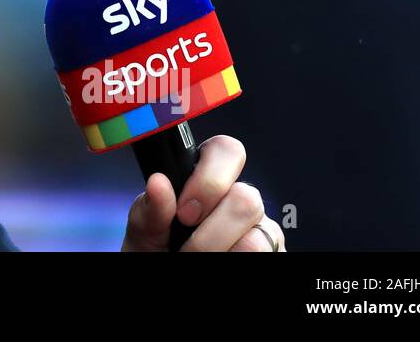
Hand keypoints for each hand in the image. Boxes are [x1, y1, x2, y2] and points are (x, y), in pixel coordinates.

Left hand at [120, 135, 285, 251]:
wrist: (162, 269)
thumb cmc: (156, 247)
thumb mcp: (146, 229)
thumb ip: (151, 208)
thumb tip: (158, 182)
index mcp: (207, 178)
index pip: (227, 150)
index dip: (209, 179)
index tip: (184, 213)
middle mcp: (239, 198)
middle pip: (247, 198)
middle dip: (211, 232)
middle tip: (187, 249)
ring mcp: (260, 228)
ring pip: (256, 237)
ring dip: (220, 252)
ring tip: (196, 258)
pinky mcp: (274, 253)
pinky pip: (266, 256)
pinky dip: (233, 261)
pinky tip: (219, 261)